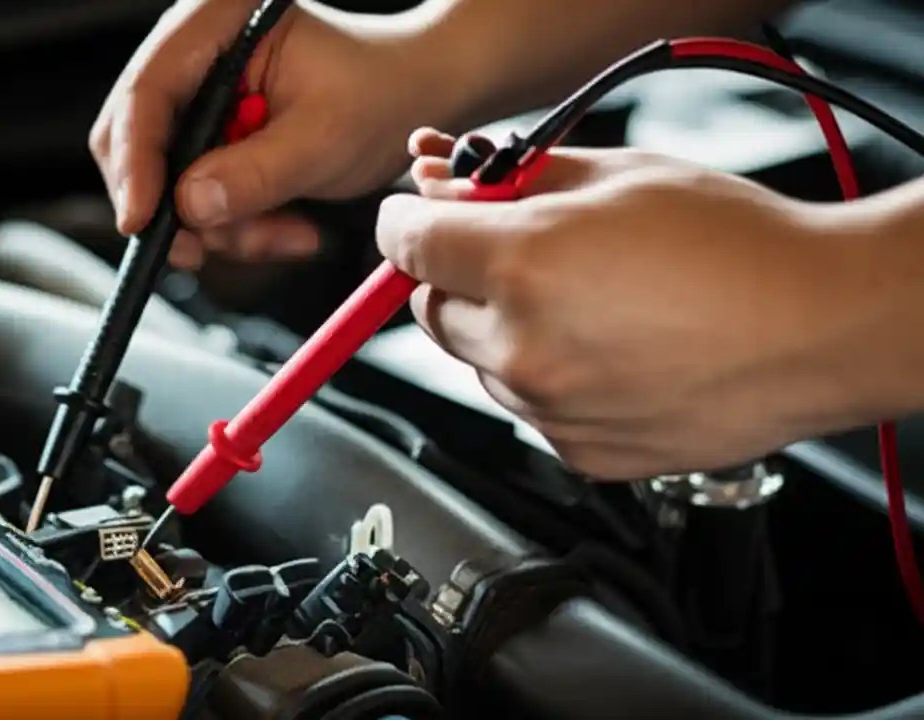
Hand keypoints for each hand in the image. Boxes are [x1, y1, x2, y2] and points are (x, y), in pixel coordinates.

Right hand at [90, 0, 475, 268]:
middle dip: (174, 205)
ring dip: (222, 225)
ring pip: (169, 180)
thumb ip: (256, 172)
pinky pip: (199, 195)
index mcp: (216, 21)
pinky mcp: (214, 135)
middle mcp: (196, 52)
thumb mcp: (324, 138)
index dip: (136, 160)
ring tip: (287, 234)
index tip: (142, 220)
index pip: (148, 91)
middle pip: (139, 138)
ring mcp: (201, 97)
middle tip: (202, 251)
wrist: (418, 98)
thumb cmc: (382, 95)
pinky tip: (288, 227)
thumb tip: (189, 204)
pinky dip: (238, 225)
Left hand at [378, 130, 867, 479]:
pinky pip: (531, 408)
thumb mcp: (617, 176)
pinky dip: (550, 380)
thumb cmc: (735, 247)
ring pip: (482, 363)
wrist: (819, 327)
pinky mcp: (581, 453)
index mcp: (521, 266)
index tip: (418, 219)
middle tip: (512, 253)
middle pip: (431, 310)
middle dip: (455, 277)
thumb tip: (448, 187)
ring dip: (507, 331)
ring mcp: (550, 409)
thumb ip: (514, 181)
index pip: (405, 244)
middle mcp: (522, 347)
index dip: (408, 221)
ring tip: (590, 306)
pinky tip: (611, 352)